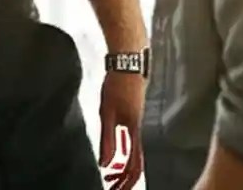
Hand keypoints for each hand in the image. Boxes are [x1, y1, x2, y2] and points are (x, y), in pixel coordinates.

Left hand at [98, 71, 145, 189]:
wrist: (128, 64)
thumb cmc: (117, 86)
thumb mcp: (107, 113)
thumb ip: (107, 139)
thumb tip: (105, 164)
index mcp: (133, 132)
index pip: (134, 165)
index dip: (125, 181)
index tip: (114, 189)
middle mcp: (138, 131)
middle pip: (136, 164)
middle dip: (125, 179)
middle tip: (112, 187)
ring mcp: (137, 124)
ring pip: (134, 154)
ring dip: (123, 168)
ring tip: (110, 176)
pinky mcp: (133, 117)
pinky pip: (132, 143)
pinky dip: (124, 155)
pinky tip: (115, 156)